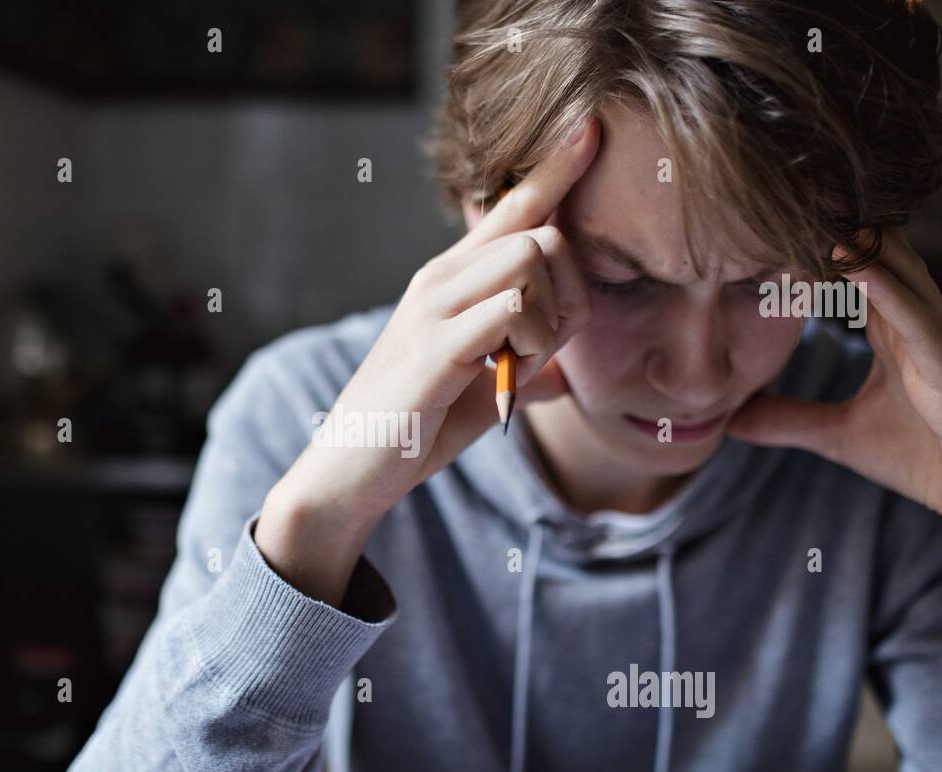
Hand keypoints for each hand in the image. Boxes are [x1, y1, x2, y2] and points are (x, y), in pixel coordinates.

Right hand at [256, 117, 601, 604]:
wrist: (351, 471)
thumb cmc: (416, 426)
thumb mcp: (479, 391)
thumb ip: (520, 371)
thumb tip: (560, 381)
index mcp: (451, 281)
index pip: (511, 207)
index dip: (555, 169)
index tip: (591, 131)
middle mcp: (439, 280)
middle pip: (540, 234)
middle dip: (566, 294)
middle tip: (539, 351)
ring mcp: (431, 309)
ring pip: (529, 261)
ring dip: (546, 321)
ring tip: (516, 368)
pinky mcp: (432, 347)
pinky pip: (511, 309)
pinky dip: (528, 343)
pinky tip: (506, 377)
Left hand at [727, 227, 941, 623]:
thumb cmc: (924, 459)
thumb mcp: (837, 436)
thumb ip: (787, 419)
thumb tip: (730, 418)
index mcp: (892, 327)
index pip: (850, 266)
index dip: (811, 237)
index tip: (759, 207)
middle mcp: (916, 320)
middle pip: (874, 253)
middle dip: (832, 219)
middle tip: (779, 178)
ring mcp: (937, 338)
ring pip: (896, 270)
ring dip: (854, 237)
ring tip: (808, 199)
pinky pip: (917, 316)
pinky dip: (885, 287)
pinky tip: (853, 261)